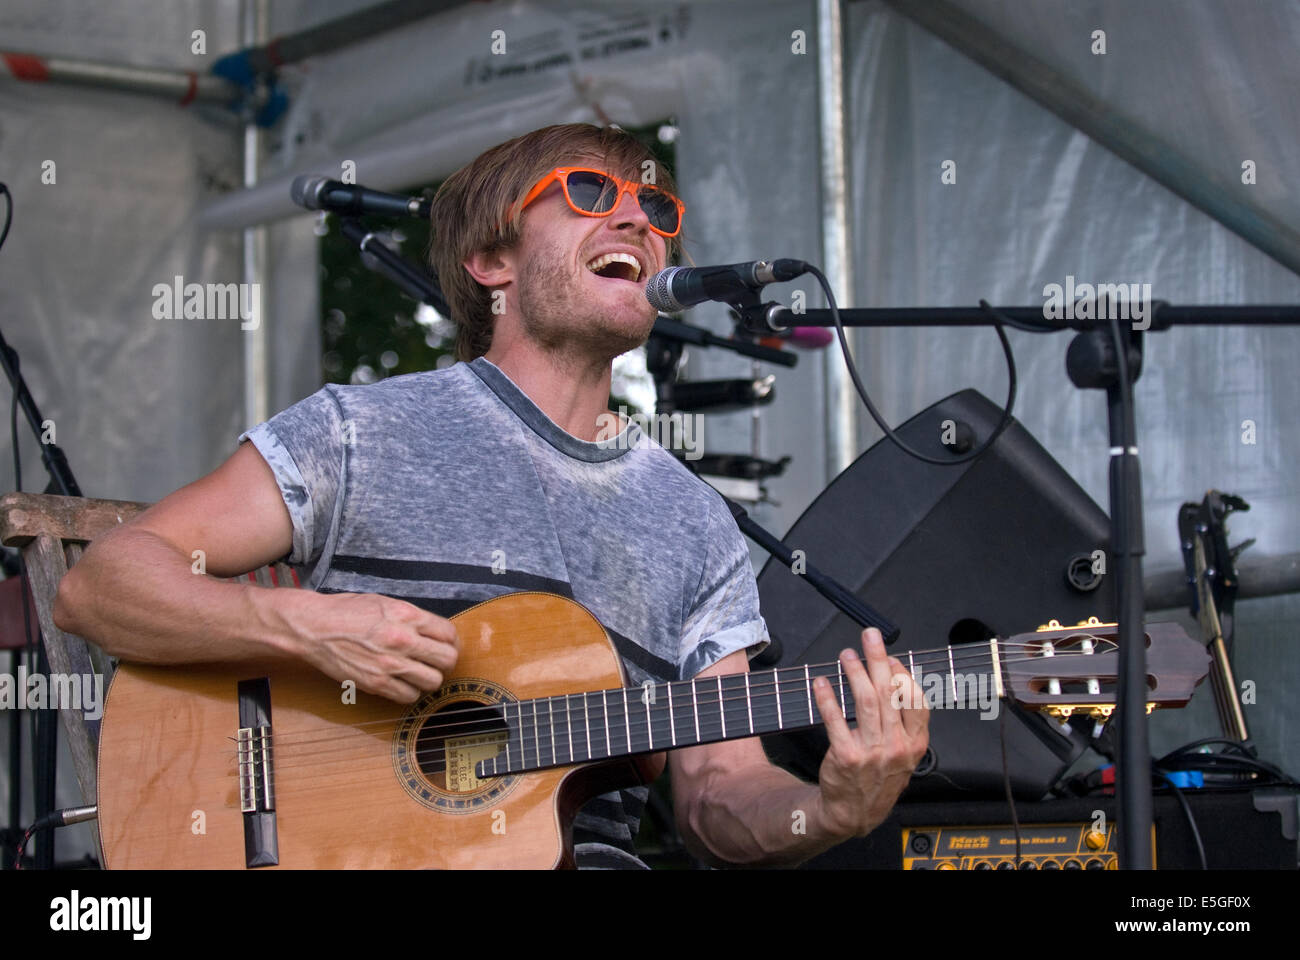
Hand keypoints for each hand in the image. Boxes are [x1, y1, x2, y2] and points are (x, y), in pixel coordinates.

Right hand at [283, 591, 458, 702]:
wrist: (315, 627)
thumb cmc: (347, 612)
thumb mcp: (386, 603)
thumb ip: (412, 618)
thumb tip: (435, 632)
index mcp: (407, 615)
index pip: (449, 634)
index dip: (449, 641)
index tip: (444, 645)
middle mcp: (403, 639)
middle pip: (447, 660)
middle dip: (444, 661)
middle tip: (434, 661)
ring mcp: (390, 663)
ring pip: (433, 681)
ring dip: (428, 679)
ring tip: (417, 673)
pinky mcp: (376, 683)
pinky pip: (409, 696)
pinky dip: (409, 692)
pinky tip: (400, 683)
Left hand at [811, 627, 929, 838]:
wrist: (853, 813)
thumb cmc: (877, 780)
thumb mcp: (904, 756)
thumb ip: (905, 724)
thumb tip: (897, 681)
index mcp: (916, 744)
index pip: (916, 701)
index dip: (904, 674)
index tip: (892, 656)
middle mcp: (897, 747)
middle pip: (889, 693)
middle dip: (878, 659)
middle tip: (869, 637)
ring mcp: (872, 753)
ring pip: (866, 702)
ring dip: (855, 672)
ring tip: (847, 655)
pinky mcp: (846, 756)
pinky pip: (836, 720)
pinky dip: (828, 698)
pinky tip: (822, 683)